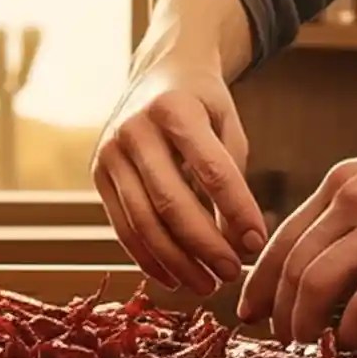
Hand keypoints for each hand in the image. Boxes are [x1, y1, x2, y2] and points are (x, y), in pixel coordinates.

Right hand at [91, 42, 266, 295]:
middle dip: (205, 246)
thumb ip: (232, 175)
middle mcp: (134, 129)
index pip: (211, 169)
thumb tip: (236, 241)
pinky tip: (174, 279)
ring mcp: (110, 152)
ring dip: (177, 262)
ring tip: (208, 286)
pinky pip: (123, 227)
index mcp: (174, 108)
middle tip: (233, 274)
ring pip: (143, 222)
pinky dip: (149, 259)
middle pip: (171, 203)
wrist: (156, 72)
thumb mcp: (226, 122)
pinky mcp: (98, 175)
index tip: (258, 244)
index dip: (237, 211)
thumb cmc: (201, 102)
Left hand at [239, 123, 356, 348]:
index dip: (259, 280)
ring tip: (308, 346)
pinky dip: (348, 333)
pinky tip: (354, 343)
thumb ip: (355, 216)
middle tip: (279, 338)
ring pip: (313, 286)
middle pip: (292, 266)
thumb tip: (323, 256)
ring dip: (303, 324)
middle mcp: (354, 201)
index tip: (250, 308)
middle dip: (277, 311)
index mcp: (343, 183)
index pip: (283, 237)